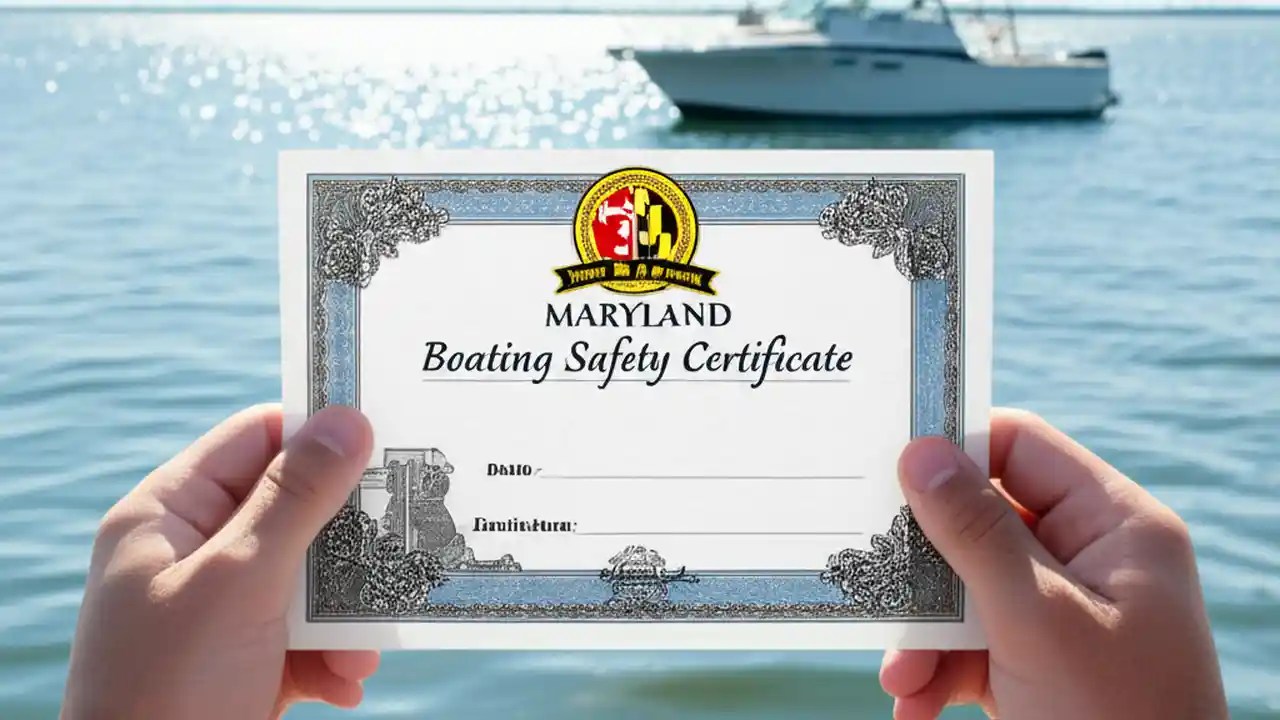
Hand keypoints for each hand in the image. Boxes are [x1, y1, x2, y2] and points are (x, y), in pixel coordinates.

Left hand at [63, 404, 378, 718]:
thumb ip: (296, 499)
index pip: (254, 440)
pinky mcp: (242, 662)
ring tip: (363, 648)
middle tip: (399, 539)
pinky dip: (332, 658)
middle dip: (346, 541)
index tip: (387, 436)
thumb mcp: (239, 581)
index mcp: (168, 516)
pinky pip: (304, 637)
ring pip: (308, 579)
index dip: (318, 433)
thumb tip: (349, 420)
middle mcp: (192, 555)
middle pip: (292, 510)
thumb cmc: (170, 689)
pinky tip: (345, 683)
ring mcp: (217, 612)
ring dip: (345, 612)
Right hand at [880, 409, 1227, 718]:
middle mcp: (1090, 561)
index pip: (1023, 448)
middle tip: (873, 573)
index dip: (956, 447)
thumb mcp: (1037, 619)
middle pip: (982, 522)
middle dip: (925, 566)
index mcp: (1116, 527)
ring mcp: (1064, 615)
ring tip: (901, 678)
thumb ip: (975, 533)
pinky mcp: (1040, 663)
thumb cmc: (1114, 719)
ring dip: (923, 635)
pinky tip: (916, 705)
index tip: (885, 461)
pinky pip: (972, 644)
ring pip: (966, 589)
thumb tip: (921, 451)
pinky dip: (937, 672)